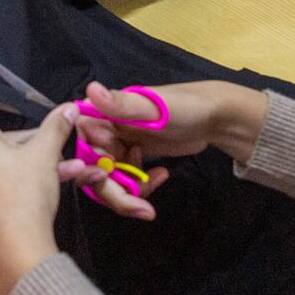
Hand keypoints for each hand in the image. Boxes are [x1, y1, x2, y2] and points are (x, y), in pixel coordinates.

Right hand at [62, 80, 265, 177]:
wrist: (215, 118)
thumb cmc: (184, 105)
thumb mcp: (152, 106)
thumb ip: (121, 104)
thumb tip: (91, 89)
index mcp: (102, 113)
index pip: (79, 145)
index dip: (87, 166)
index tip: (105, 177)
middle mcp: (104, 130)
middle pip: (92, 170)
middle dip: (113, 190)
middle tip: (139, 205)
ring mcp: (118, 146)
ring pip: (108, 181)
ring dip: (129, 191)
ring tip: (156, 182)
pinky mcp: (133, 159)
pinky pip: (125, 181)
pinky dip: (140, 186)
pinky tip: (161, 175)